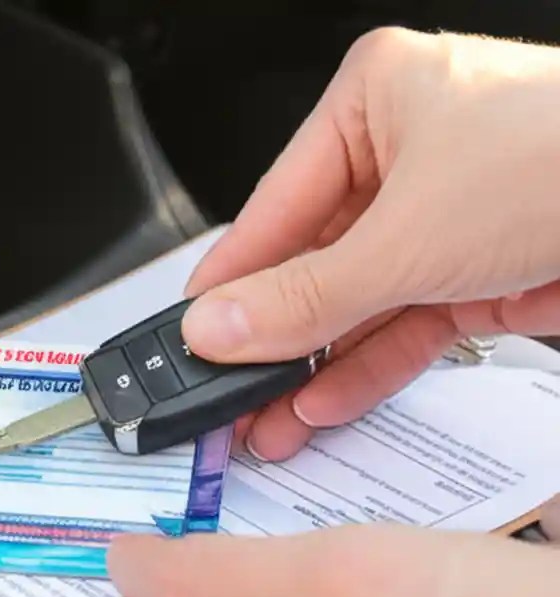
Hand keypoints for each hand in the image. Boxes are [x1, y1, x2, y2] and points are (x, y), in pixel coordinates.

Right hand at [180, 28, 559, 460]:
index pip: (276, 207)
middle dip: (273, 337)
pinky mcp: (483, 270)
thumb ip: (304, 296)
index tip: (189, 335)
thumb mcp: (409, 237)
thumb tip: (218, 327)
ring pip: (358, 302)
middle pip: (316, 262)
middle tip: (222, 389)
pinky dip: (368, 368)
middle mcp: (410, 153)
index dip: (229, 280)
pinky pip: (407, 326)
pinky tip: (322, 404)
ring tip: (262, 416)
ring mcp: (449, 215)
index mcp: (377, 102)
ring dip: (314, 365)